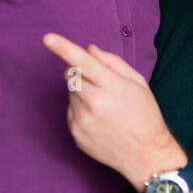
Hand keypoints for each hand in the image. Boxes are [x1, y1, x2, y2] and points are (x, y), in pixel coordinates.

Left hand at [43, 33, 184, 189]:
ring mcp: (82, 121)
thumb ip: (113, 62)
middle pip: (71, 76)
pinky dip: (80, 110)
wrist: (145, 154)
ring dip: (82, 93)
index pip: (84, 63)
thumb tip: (89, 49)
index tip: (47, 38)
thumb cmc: (145, 115)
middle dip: (81, 74)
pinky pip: (70, 111)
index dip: (64, 48)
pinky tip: (99, 120)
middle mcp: (94, 103)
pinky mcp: (75, 134)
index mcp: (112, 87)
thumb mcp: (137, 83)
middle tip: (101, 85)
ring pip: (70, 93)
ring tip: (104, 107)